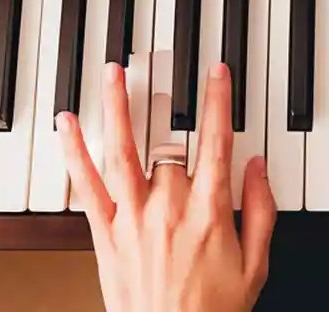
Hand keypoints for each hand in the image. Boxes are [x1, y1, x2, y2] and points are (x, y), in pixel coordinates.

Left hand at [56, 62, 275, 311]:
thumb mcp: (256, 265)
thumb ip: (261, 211)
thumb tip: (259, 167)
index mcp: (209, 212)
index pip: (215, 142)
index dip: (216, 101)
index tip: (216, 71)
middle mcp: (169, 209)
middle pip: (169, 145)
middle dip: (167, 103)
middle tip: (161, 63)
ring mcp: (134, 219)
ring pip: (123, 150)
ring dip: (117, 107)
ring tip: (112, 73)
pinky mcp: (106, 235)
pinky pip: (87, 186)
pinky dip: (74, 152)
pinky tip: (67, 124)